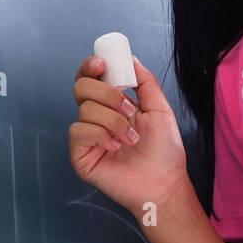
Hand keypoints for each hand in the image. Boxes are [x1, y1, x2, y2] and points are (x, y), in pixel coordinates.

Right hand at [68, 54, 188, 213]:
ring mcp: (87, 135)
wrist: (165, 183)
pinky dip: (100, 135)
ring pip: (85, 109)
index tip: (102, 64)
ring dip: (113, 120)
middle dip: (107, 93)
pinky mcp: (80, 154)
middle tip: (130, 109)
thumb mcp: (160, 108)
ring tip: (132, 138)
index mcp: (111, 103)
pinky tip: (115, 146)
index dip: (90, 66)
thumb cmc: (164, 151)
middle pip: (81, 87)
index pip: (90, 77)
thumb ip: (145, 81)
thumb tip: (130, 58)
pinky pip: (78, 131)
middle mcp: (96, 116)